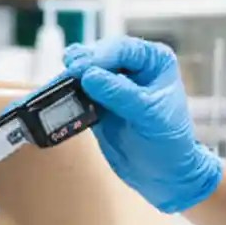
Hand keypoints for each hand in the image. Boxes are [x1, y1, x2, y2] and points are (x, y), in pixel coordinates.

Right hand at [64, 36, 221, 212]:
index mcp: (154, 61)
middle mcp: (133, 67)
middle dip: (83, 64)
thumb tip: (89, 76)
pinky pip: (79, 93)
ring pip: (86, 72)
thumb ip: (121, 94)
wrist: (164, 174)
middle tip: (69, 73)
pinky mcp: (98, 103)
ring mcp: (113, 84)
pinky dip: (67, 94)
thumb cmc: (169, 142)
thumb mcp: (150, 116)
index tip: (83, 69)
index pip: (124, 49)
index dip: (102, 56)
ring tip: (57, 83)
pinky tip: (56, 94)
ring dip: (71, 77)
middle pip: (100, 56)